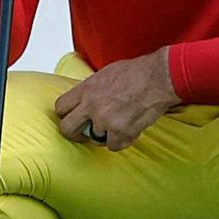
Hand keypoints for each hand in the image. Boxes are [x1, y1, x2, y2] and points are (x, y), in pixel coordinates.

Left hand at [52, 50, 178, 152]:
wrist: (158, 78)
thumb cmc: (137, 72)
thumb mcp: (105, 74)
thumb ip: (92, 89)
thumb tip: (86, 99)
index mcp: (86, 89)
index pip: (60, 107)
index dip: (65, 115)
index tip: (72, 118)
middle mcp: (91, 106)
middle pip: (68, 129)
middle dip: (75, 133)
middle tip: (84, 134)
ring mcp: (105, 120)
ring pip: (95, 139)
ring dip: (107, 135)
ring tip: (119, 124)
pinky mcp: (121, 132)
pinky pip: (113, 146)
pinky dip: (122, 141)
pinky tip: (129, 131)